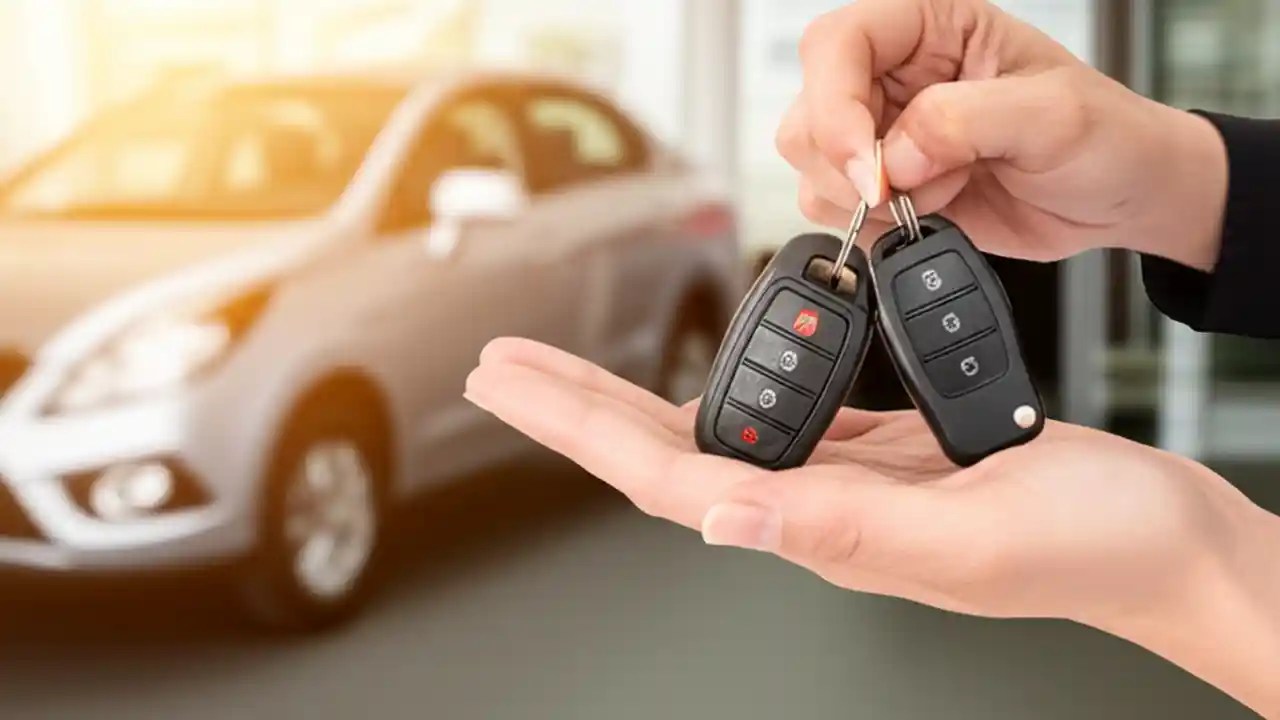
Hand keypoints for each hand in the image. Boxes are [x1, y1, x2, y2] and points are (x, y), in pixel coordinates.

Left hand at [465, 339, 1279, 714]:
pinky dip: (733, 383)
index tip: (514, 385)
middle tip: (502, 363)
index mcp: (822, 528)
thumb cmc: (1087, 547)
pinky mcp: (883, 453)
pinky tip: (712, 371)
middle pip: (665, 451)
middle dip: (576, 405)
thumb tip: (726, 519)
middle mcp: (817, 507)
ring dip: (635, 395)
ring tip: (573, 367)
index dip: (582, 429)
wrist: (1159, 539)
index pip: (669, 476)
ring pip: (714, 430)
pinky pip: (785, 413)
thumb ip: (841, 533)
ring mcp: (846, 481)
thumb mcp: (965, 539)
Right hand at [779, 0, 1227, 270]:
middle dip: (851, 165)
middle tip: (911, 189)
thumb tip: (894, 154)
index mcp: (930, 27)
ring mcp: (884, 134)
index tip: (872, 168)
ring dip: (869, 201)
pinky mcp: (885, 188)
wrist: (1123, 197)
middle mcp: (895, 76)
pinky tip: (935, 211)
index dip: (836, 106)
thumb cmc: (1107, 136)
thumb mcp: (1054, 116)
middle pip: (809, 113)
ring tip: (943, 192)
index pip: (838, 44)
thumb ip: (965, 121)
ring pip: (814, 168)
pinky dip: (878, 227)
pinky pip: (836, 212)